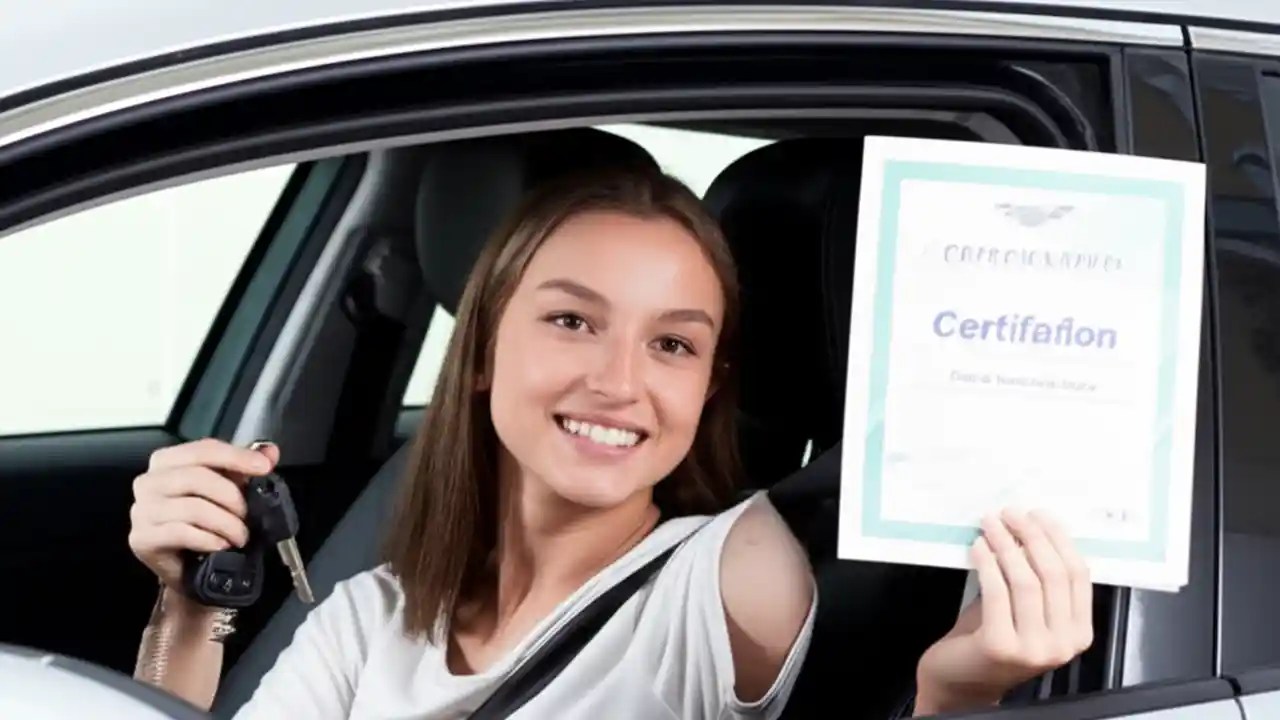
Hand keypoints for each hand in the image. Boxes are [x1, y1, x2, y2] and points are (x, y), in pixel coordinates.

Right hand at [128, 438, 278, 595]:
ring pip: (192, 507)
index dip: (236, 456)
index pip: (203, 449)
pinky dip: (208, 539)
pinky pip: (181, 532)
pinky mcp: (142, 538)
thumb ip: (245, 468)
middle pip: (197, 477)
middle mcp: (148, 482)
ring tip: (239, 535)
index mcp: (167, 461)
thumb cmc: (205, 523)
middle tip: (248, 514)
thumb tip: (269, 451)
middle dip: (232, 497)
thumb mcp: (227, 490)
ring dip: (226, 523)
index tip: (264, 467)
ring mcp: (141, 510)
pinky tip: (221, 544)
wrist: (187, 567)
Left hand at [913, 509, 1093, 715]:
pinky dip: (987, 563)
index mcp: (1079, 633)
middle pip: (1053, 574)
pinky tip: (977, 547)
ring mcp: (1034, 649)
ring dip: (1006, 544)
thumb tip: (1032, 525)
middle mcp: (1063, 645)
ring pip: (1026, 581)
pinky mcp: (1000, 647)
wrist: (960, 681)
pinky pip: (997, 592)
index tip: (1039, 514)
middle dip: (1031, 535)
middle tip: (1010, 513)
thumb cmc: (991, 637)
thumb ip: (1035, 577)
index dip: (1059, 539)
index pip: (1079, 576)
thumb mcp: (1023, 608)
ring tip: (990, 523)